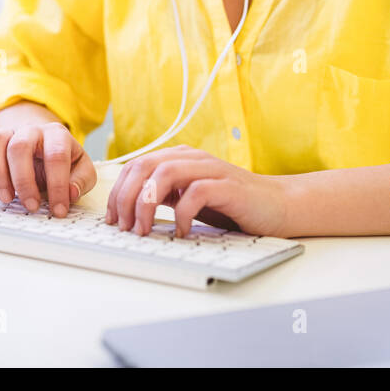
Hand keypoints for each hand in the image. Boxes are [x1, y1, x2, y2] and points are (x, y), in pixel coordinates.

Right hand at [0, 122, 96, 217]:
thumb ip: (81, 180)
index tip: (59, 209)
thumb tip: (70, 192)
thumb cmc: (61, 161)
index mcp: (56, 134)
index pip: (56, 156)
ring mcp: (5, 134)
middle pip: (20, 147)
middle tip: (30, 206)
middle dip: (24, 180)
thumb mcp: (80, 168)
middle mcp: (29, 130)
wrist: (41, 142)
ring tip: (7, 199)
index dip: (58, 185)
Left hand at [104, 144, 288, 237]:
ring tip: (144, 230)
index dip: (117, 193)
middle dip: (125, 198)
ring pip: (163, 174)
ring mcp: (210, 169)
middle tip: (123, 227)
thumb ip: (163, 195)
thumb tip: (126, 211)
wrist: (277, 206)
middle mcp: (192, 158)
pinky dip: (182, 215)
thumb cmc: (231, 206)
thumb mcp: (188, 197)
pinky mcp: (228, 186)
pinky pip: (195, 193)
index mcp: (179, 158)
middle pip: (143, 166)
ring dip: (146, 204)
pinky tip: (182, 232)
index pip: (134, 166)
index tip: (112, 219)